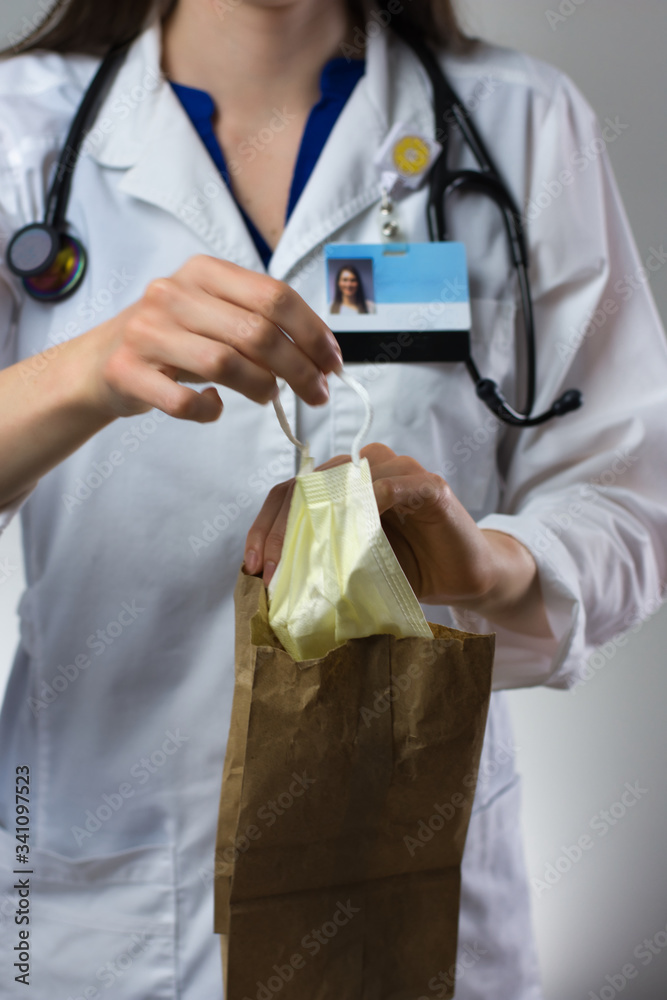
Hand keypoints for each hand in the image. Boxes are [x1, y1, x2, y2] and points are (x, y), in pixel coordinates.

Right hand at [83, 255, 342, 421]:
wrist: (101, 361)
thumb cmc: (174, 340)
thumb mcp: (213, 315)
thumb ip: (260, 323)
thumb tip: (322, 355)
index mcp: (203, 272)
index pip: (274, 296)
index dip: (313, 333)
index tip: (333, 363)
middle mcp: (172, 294)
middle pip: (257, 332)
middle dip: (300, 368)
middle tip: (318, 393)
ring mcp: (146, 332)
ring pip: (225, 363)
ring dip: (262, 388)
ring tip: (271, 396)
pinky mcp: (128, 372)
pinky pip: (185, 401)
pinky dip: (210, 411)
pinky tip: (215, 407)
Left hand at [245, 443, 552, 638]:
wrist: (464, 578)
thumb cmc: (408, 571)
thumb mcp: (351, 569)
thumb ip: (316, 564)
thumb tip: (266, 582)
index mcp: (342, 484)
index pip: (291, 494)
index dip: (265, 527)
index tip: (253, 566)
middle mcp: (366, 467)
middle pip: (309, 484)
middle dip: (282, 529)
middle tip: (270, 570)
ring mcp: (399, 471)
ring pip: (344, 481)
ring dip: (319, 521)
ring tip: (304, 560)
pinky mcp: (429, 484)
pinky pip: (391, 487)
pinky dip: (369, 508)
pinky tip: (353, 538)